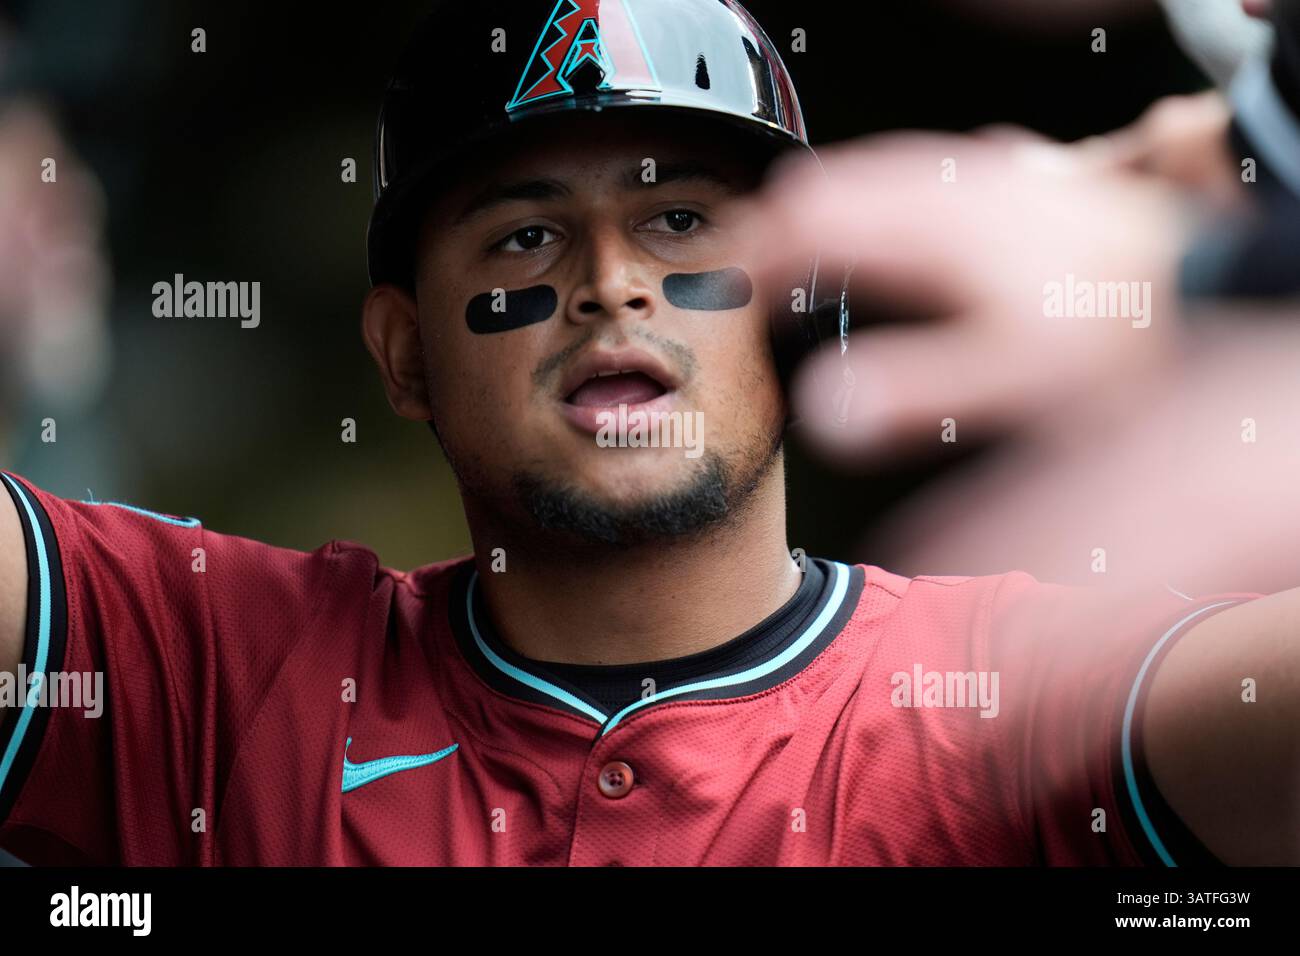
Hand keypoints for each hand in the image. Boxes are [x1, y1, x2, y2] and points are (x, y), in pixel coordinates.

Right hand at [731, 131, 1188, 463]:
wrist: (1203, 276)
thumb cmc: (1115, 331)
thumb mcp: (1012, 378)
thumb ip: (912, 392)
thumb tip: (822, 408)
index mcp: (931, 230)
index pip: (812, 223)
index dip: (758, 253)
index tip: (730, 286)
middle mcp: (951, 189)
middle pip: (835, 185)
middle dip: (780, 225)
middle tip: (748, 264)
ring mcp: (985, 177)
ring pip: (878, 170)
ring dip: (829, 205)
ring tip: (800, 241)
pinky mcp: (1015, 180)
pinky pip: (924, 171)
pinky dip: (881, 195)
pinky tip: (896, 216)